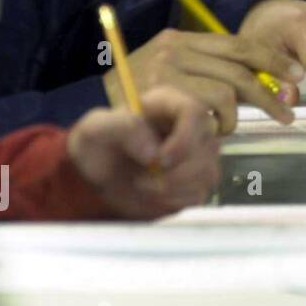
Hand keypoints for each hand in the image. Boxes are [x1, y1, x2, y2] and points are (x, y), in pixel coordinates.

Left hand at [67, 86, 220, 218]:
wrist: (96, 174)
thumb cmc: (98, 142)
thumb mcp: (96, 127)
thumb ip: (123, 127)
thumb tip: (153, 152)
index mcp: (170, 105)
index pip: (196, 113)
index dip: (185, 138)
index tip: (161, 160)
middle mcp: (191, 128)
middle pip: (209, 147)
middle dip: (176, 172)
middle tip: (141, 180)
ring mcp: (197, 156)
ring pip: (208, 173)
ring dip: (173, 188)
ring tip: (142, 187)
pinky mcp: (195, 182)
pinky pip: (199, 194)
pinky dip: (174, 201)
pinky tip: (152, 195)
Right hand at [104, 29, 303, 132]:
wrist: (89, 120)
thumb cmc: (135, 103)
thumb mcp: (170, 77)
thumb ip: (208, 73)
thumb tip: (260, 82)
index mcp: (182, 39)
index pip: (239, 43)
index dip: (272, 59)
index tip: (295, 74)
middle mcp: (175, 48)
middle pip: (241, 66)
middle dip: (270, 90)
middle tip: (288, 110)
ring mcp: (167, 70)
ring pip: (228, 90)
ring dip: (237, 115)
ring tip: (228, 128)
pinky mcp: (162, 94)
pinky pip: (209, 109)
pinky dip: (218, 124)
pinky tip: (209, 132)